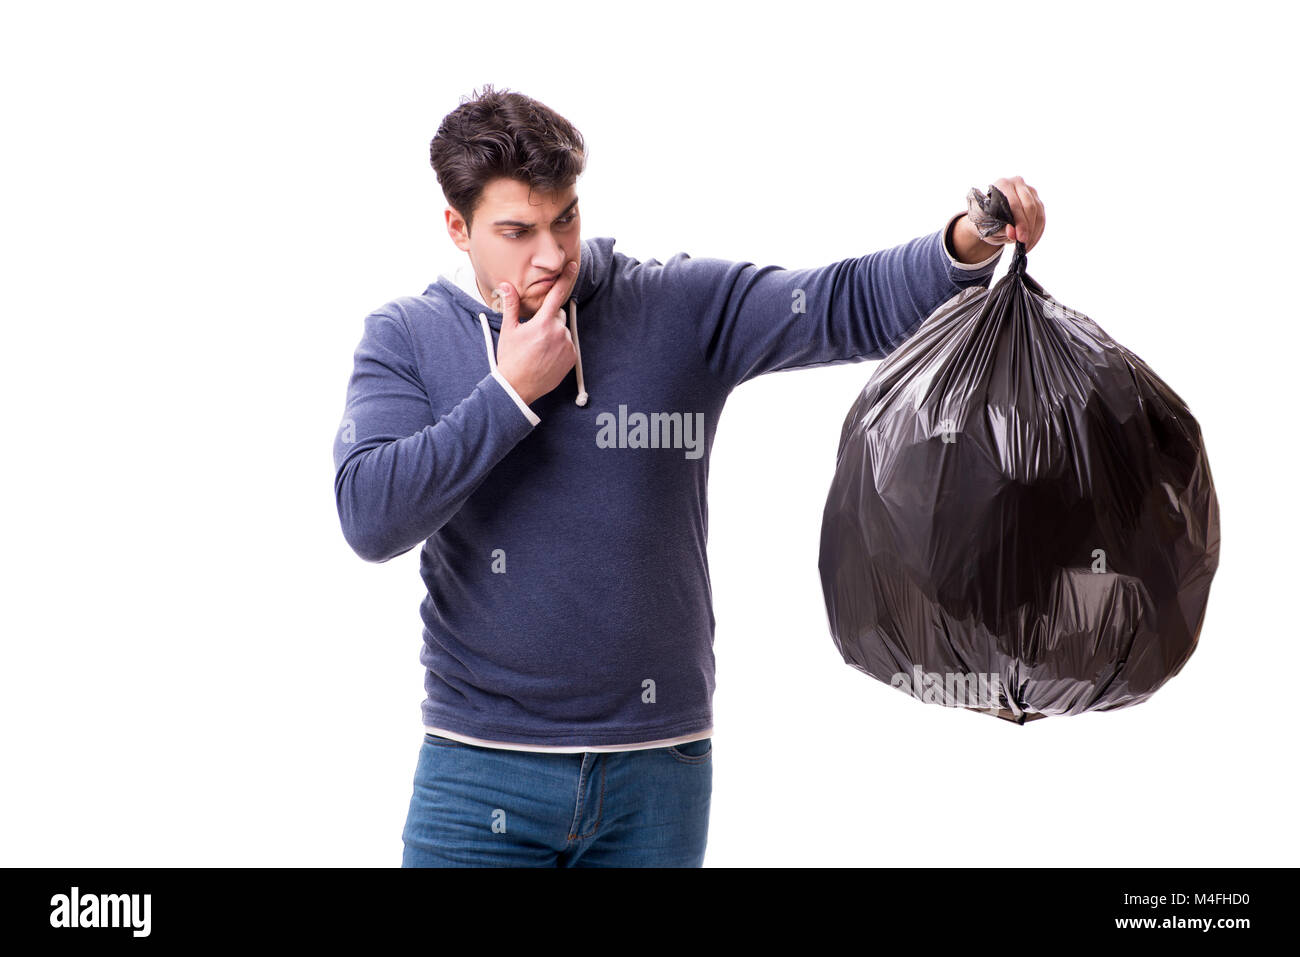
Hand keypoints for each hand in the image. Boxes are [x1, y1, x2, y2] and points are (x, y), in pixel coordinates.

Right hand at [493, 260, 580, 405]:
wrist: (518, 387)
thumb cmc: (511, 359)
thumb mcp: (509, 330)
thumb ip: (511, 305)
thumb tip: (506, 285)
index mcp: (542, 323)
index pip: (556, 294)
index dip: (565, 278)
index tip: (572, 265)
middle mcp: (557, 333)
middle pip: (557, 315)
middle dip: (548, 320)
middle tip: (533, 335)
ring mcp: (566, 346)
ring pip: (563, 331)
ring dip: (554, 334)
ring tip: (539, 348)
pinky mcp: (572, 358)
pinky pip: (568, 344)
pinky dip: (560, 346)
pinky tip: (547, 356)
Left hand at [978, 176, 1044, 251]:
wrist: (987, 218)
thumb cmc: (984, 220)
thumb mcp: (987, 226)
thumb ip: (999, 229)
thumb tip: (1012, 233)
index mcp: (1002, 185)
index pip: (1015, 204)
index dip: (1020, 223)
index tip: (1020, 239)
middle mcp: (1017, 183)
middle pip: (1030, 206)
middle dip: (1028, 228)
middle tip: (1024, 244)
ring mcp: (1029, 191)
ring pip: (1038, 213)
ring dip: (1034, 233)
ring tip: (1025, 247)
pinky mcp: (1037, 201)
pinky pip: (1042, 218)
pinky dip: (1037, 232)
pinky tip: (1030, 243)